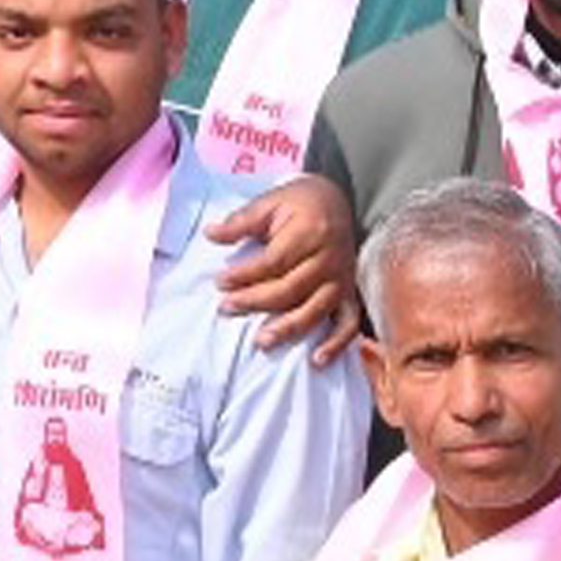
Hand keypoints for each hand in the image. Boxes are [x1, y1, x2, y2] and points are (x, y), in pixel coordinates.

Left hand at [208, 172, 363, 356]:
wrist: (338, 199)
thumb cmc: (298, 203)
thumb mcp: (270, 202)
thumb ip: (241, 221)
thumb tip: (210, 234)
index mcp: (310, 232)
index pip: (274, 261)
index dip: (246, 274)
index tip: (219, 282)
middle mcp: (329, 258)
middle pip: (292, 288)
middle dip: (256, 301)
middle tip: (226, 309)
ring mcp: (342, 279)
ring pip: (316, 309)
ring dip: (289, 328)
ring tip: (261, 341)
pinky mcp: (349, 293)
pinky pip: (348, 323)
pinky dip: (336, 344)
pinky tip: (316, 360)